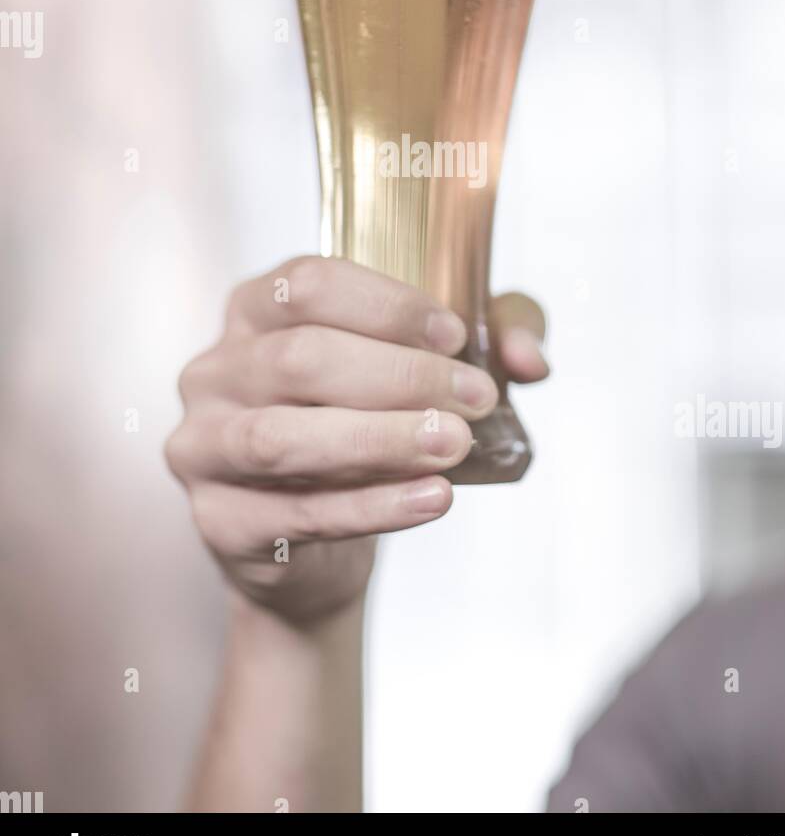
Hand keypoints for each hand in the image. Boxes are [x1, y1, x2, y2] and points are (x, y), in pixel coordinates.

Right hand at [165, 257, 547, 627]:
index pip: (307, 284)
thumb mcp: (426, 372)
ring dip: (380, 439)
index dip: (386, 305)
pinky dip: (371, 508)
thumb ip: (486, 342)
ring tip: (454, 446)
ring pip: (282, 435)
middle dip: (400, 377)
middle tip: (474, 401)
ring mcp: (203, 446)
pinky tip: (431, 498)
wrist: (313, 551)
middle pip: (300, 357)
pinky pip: (294, 513)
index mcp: (254, 312)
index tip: (455, 334)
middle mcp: (216, 371)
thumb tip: (529, 358)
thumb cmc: (363, 433)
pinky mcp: (217, 521)